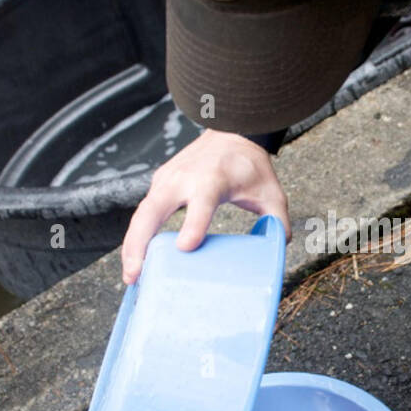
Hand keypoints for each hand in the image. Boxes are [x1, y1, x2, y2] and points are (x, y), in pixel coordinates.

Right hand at [121, 129, 291, 284]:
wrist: (232, 133)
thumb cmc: (249, 166)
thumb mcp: (271, 193)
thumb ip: (277, 220)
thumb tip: (278, 248)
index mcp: (213, 178)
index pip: (201, 202)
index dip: (193, 223)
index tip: (186, 246)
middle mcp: (183, 178)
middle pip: (153, 209)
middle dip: (141, 243)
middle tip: (137, 274)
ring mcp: (166, 180)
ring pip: (141, 213)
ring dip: (132, 245)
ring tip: (131, 276)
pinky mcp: (159, 184)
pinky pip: (143, 212)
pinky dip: (136, 236)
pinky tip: (137, 260)